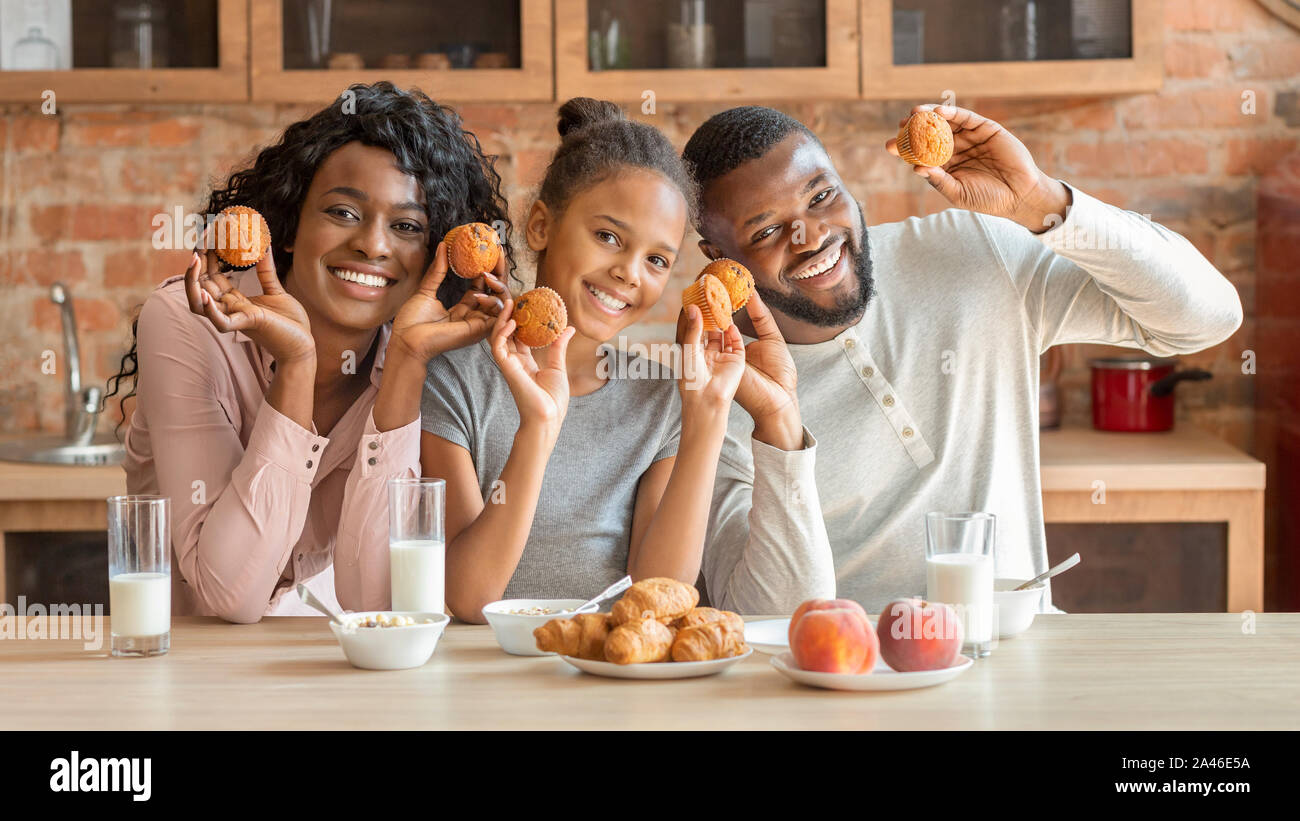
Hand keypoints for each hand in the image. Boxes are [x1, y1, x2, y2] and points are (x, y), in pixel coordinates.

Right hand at [183, 234, 313, 365]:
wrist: (303, 346)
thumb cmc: (289, 322)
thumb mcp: (276, 290)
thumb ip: (266, 270)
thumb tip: (263, 243)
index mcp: (234, 300)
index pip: (212, 274)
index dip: (208, 254)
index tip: (210, 232)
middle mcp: (228, 308)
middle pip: (200, 285)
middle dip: (196, 262)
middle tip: (200, 239)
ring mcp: (235, 318)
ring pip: (199, 304)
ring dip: (192, 282)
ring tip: (194, 260)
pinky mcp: (247, 325)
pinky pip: (221, 321)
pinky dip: (210, 309)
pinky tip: (203, 294)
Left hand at [389, 241, 506, 363]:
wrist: (407, 339)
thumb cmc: (413, 321)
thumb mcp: (426, 290)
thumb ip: (438, 270)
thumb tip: (443, 246)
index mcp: (463, 309)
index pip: (481, 286)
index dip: (486, 269)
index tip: (488, 251)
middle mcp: (474, 316)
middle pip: (494, 291)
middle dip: (499, 271)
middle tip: (498, 251)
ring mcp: (478, 323)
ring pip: (501, 301)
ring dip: (499, 284)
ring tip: (487, 272)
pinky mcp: (479, 329)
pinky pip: (498, 314)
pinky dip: (497, 300)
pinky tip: (488, 285)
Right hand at [489, 297, 575, 445]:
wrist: (548, 417)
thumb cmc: (553, 399)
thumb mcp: (558, 366)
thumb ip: (558, 346)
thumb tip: (568, 327)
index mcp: (526, 362)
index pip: (519, 336)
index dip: (519, 320)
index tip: (524, 305)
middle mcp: (515, 362)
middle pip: (506, 334)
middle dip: (507, 316)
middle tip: (513, 299)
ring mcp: (509, 365)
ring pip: (498, 337)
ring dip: (502, 320)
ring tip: (509, 304)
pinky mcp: (507, 369)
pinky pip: (498, 348)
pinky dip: (502, 333)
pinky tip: (511, 322)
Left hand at [678, 304, 745, 421]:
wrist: (706, 398)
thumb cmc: (692, 378)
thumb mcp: (689, 349)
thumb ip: (693, 328)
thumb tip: (692, 307)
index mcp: (694, 354)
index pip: (696, 331)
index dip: (697, 317)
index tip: (698, 300)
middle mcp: (709, 355)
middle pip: (711, 332)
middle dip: (712, 317)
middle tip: (713, 299)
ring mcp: (723, 358)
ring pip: (724, 335)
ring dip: (724, 322)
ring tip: (723, 305)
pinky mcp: (736, 361)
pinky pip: (737, 343)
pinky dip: (734, 332)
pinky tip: (731, 322)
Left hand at [886, 104, 1070, 232]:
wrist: (1020, 195)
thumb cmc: (987, 199)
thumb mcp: (958, 193)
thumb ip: (939, 180)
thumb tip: (916, 167)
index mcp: (945, 165)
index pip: (920, 153)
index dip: (904, 148)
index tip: (889, 145)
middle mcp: (955, 149)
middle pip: (929, 135)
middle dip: (913, 129)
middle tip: (899, 126)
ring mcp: (970, 137)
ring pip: (946, 123)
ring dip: (929, 116)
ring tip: (914, 113)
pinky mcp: (985, 128)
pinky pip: (967, 118)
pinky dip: (953, 113)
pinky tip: (939, 112)